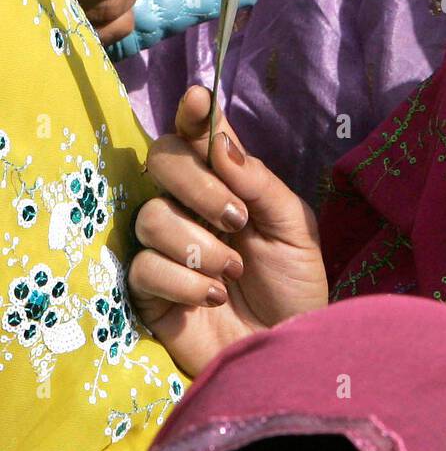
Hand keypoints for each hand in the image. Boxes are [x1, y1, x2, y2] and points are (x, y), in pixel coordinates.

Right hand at [129, 86, 327, 376]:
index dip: (192, 114)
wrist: (289, 350)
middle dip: (198, 185)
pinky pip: (145, 267)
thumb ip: (260, 184)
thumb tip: (221, 143)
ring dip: (198, 244)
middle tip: (236, 218)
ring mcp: (165, 248)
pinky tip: (212, 297)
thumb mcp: (294, 229)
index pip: (197, 137)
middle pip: (160, 161)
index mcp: (226, 185)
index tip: (199, 99)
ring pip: (150, 216)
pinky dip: (185, 281)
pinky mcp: (149, 291)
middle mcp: (189, 208)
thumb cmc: (295, 288)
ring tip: (232, 270)